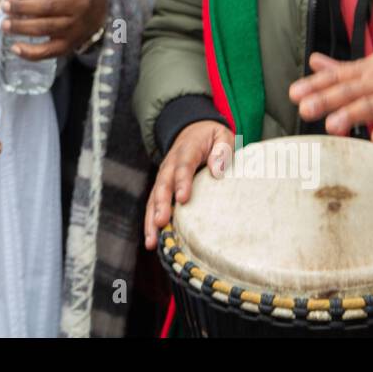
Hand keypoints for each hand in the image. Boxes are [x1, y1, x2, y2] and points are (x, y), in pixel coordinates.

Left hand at [0, 0, 105, 59]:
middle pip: (48, 6)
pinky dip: (30, 52)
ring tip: (5, 24)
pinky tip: (15, 48)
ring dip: (22, 27)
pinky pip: (48, 51)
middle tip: (5, 5)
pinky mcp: (69, 45)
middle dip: (23, 7)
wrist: (100, 10)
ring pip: (46, 28)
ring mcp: (75, 27)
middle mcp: (79, 4)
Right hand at [143, 120, 232, 248]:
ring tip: (151, 240)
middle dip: (160, 204)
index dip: (182, 181)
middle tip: (160, 222)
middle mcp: (169, 164)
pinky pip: (154, 205)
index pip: (183, 166)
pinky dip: (151, 222)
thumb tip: (216, 170)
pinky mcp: (162, 187)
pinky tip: (153, 241)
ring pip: (154, 198)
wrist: (192, 130)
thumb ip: (221, 150)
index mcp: (186, 150)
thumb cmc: (210, 137)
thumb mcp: (221, 135)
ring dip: (151, 218)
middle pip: (162, 184)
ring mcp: (163, 176)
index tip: (182, 198)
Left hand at [290, 51, 372, 143]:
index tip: (294, 94)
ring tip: (332, 127)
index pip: (334, 77)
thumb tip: (314, 62)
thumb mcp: (369, 65)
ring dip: (351, 115)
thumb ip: (340, 68)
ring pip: (370, 105)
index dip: (313, 84)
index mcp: (362, 71)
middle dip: (326, 100)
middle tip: (305, 110)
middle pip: (348, 91)